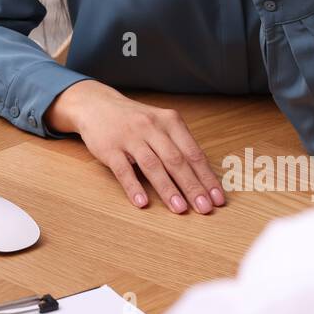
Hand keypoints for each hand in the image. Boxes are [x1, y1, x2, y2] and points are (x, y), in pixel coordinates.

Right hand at [46, 79, 225, 213]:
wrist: (96, 105)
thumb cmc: (135, 120)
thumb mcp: (160, 124)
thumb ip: (179, 145)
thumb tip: (203, 178)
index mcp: (169, 121)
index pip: (193, 153)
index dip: (207, 177)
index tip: (217, 198)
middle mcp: (151, 127)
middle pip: (176, 160)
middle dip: (193, 186)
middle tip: (204, 208)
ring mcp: (130, 137)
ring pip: (152, 165)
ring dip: (168, 189)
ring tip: (180, 209)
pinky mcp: (109, 148)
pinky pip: (123, 170)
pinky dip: (133, 186)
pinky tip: (142, 202)